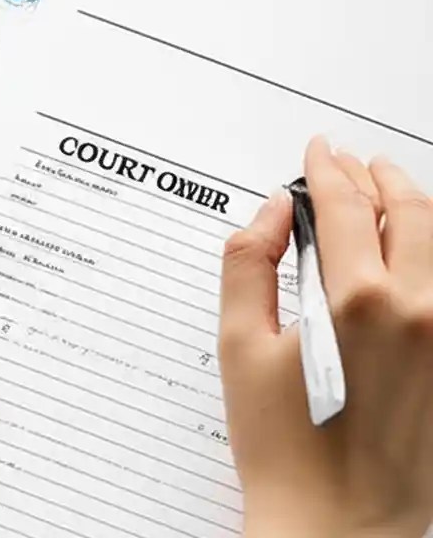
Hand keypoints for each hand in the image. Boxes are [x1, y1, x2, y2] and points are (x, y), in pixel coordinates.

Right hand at [219, 137, 432, 537]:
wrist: (338, 523)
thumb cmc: (285, 448)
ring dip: (415, 206)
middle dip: (377, 177)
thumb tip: (269, 213)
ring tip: (388, 191)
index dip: (328, 169)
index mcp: (356, 301)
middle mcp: (418, 309)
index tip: (319, 152)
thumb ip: (247, 264)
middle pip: (409, 211)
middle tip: (354, 162)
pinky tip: (416, 249)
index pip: (346, 206)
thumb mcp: (239, 348)